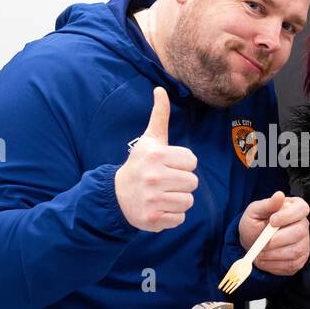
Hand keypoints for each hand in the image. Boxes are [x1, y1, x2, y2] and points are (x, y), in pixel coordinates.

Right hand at [114, 87, 198, 231]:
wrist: (116, 195)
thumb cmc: (140, 164)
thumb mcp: (149, 140)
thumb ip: (159, 116)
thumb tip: (160, 89)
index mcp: (156, 156)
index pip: (192, 161)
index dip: (183, 164)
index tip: (168, 165)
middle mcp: (153, 177)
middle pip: (193, 183)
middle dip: (182, 183)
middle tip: (166, 181)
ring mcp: (152, 199)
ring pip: (188, 201)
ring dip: (178, 200)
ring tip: (163, 194)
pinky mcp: (153, 219)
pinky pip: (180, 218)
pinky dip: (172, 216)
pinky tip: (159, 207)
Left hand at [238, 191, 309, 276]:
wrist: (251, 244)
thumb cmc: (254, 224)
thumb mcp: (254, 212)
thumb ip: (266, 204)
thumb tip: (279, 195)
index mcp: (295, 208)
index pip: (302, 209)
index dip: (288, 216)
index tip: (272, 221)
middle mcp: (303, 225)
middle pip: (300, 232)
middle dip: (277, 239)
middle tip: (261, 243)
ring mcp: (304, 243)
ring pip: (295, 251)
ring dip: (273, 254)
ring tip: (260, 252)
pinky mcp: (300, 260)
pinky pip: (291, 265)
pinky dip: (274, 265)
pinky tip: (264, 260)